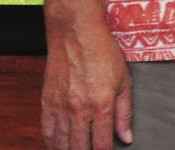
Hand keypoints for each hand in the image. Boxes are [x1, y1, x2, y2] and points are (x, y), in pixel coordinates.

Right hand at [41, 20, 131, 149]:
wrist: (76, 34)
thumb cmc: (102, 52)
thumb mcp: (124, 81)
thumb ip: (124, 112)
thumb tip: (127, 137)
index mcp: (101, 105)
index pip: (102, 144)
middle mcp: (80, 110)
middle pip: (80, 148)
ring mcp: (61, 107)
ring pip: (62, 143)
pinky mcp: (47, 102)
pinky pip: (47, 130)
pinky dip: (52, 142)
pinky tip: (57, 146)